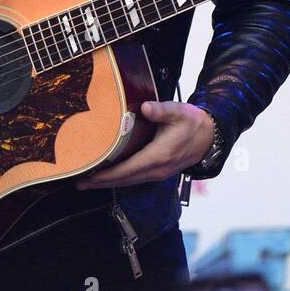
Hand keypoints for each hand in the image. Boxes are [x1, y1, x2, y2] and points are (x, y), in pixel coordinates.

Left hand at [76, 101, 215, 188]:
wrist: (209, 136)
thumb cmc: (192, 123)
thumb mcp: (178, 112)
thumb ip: (161, 110)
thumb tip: (145, 107)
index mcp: (158, 156)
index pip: (127, 170)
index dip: (107, 175)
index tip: (89, 177)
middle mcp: (157, 169)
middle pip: (124, 180)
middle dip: (102, 183)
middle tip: (80, 183)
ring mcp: (158, 173)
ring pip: (129, 182)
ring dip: (109, 183)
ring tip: (89, 182)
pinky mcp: (159, 172)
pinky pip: (136, 179)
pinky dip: (121, 179)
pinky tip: (110, 176)